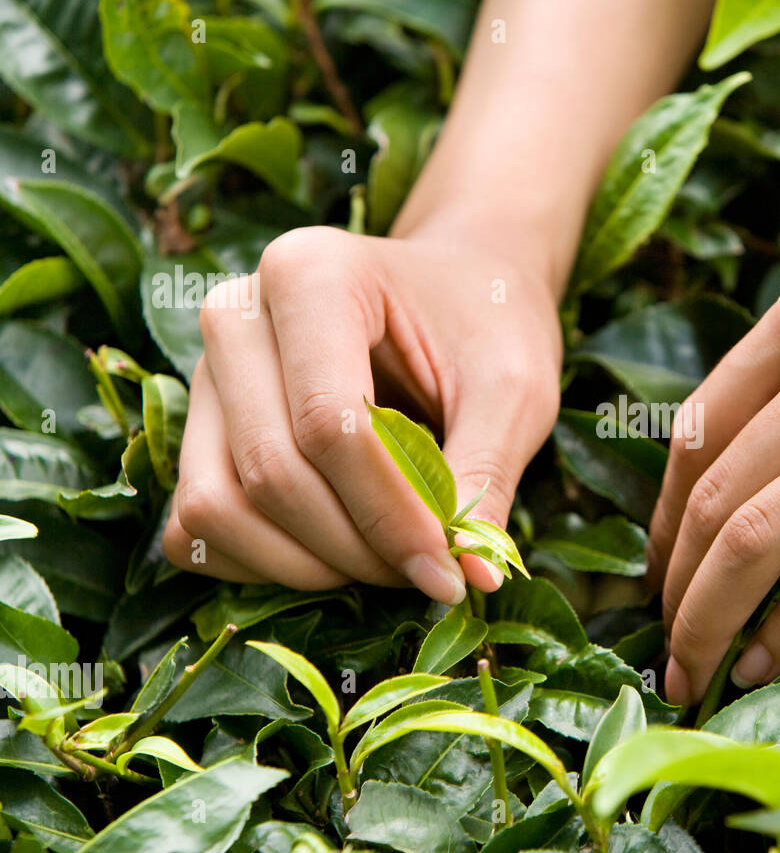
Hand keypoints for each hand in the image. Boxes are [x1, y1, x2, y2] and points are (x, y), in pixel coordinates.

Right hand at [163, 222, 561, 601]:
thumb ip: (488, 476)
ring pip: (215, 507)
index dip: (389, 514)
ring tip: (387, 561)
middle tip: (427, 569)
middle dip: (354, 546)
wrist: (456, 291)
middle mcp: (237, 316)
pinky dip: (260, 564)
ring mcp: (205, 376)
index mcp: (311, 273)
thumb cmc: (487, 325)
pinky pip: (192, 528)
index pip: (329, 424)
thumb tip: (477, 579)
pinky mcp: (197, 431)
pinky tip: (336, 555)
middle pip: (269, 471)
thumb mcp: (513, 389)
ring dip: (304, 565)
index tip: (449, 569)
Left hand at [647, 198, 779, 703]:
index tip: (660, 574)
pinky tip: (768, 661)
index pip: (693, 436)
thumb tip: (742, 474)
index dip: (661, 521)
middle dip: (674, 591)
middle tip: (666, 645)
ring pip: (756, 542)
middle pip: (710, 500)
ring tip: (698, 670)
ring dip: (712, 622)